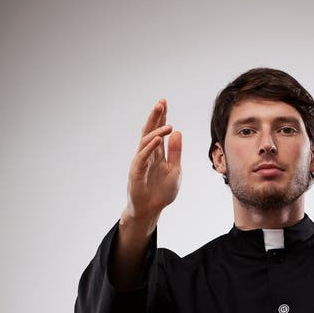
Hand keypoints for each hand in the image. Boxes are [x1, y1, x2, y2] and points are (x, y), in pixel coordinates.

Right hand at [125, 99, 181, 219]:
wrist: (151, 209)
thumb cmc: (161, 192)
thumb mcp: (175, 170)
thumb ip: (175, 152)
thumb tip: (177, 132)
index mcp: (157, 154)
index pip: (158, 131)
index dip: (161, 118)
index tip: (164, 103)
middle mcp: (147, 154)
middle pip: (150, 131)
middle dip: (155, 117)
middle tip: (161, 102)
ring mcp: (140, 162)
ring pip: (146, 141)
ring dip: (155, 130)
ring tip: (166, 121)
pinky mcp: (136, 171)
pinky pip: (142, 156)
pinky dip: (149, 147)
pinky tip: (156, 139)